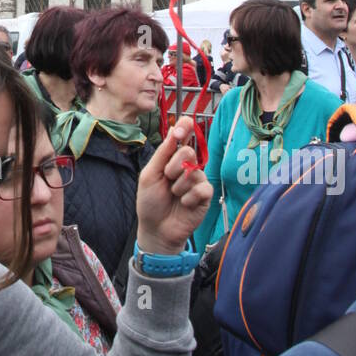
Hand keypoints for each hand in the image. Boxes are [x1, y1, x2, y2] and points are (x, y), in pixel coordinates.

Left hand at [136, 117, 212, 254]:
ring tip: (174, 196)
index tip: (182, 129)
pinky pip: (202, 189)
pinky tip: (184, 205)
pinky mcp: (206, 195)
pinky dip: (189, 198)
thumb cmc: (150, 201)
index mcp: (172, 158)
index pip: (184, 135)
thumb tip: (174, 131)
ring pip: (194, 172)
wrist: (156, 228)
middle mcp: (187, 165)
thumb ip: (163, 153)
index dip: (185, 128)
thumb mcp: (150, 175)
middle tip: (167, 180)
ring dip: (178, 187)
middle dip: (173, 167)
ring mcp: (198, 180)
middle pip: (188, 152)